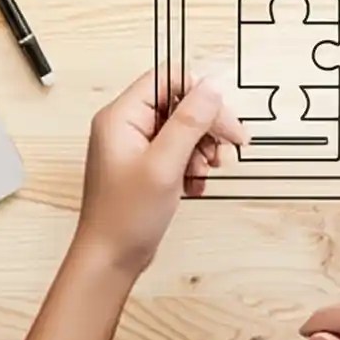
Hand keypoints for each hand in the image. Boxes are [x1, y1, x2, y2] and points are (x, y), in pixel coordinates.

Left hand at [73, 68, 247, 274]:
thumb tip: (210, 87)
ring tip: (206, 170)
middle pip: (178, 104)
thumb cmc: (125, 218)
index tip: (223, 118)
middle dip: (206, 125)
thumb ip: (188, 122)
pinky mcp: (145, 165)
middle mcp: (126, 126)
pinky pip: (177, 150)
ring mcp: (135, 146)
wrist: (110, 259)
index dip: (199, 94)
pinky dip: (192, 165)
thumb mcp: (164, 165)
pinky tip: (195, 185)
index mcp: (121, 116)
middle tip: (229, 145)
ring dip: (202, 147)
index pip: (166, 79)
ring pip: (182, 128)